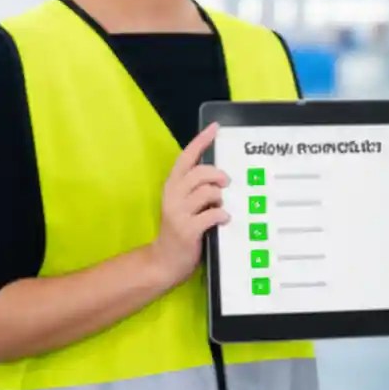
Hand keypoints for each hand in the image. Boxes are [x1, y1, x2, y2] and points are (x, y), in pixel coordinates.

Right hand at [147, 122, 229, 287]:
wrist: (163, 261)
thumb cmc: (180, 230)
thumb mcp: (183, 204)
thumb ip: (196, 188)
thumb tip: (221, 174)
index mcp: (172, 185)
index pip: (186, 157)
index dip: (201, 141)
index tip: (215, 128)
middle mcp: (172, 195)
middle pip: (199, 172)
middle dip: (217, 175)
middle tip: (226, 183)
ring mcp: (179, 212)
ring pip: (208, 192)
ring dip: (220, 198)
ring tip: (220, 207)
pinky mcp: (187, 229)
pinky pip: (212, 214)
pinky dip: (222, 215)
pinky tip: (223, 220)